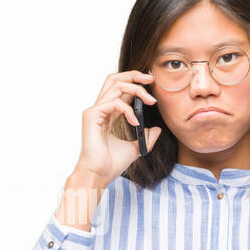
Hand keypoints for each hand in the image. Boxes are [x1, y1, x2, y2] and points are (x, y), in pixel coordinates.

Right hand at [75, 69, 161, 184]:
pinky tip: (136, 122)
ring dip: (136, 90)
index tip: (151, 82)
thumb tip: (157, 129)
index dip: (135, 81)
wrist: (99, 174)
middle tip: (151, 79)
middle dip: (134, 75)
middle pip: (115, 79)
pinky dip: (128, 110)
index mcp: (109, 113)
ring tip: (151, 101)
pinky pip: (114, 103)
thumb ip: (146, 137)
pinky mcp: (92, 116)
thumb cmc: (112, 163)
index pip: (120, 88)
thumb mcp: (136, 148)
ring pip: (115, 86)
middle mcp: (100, 108)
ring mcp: (95, 110)